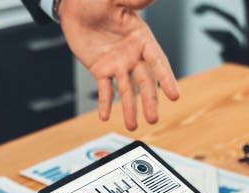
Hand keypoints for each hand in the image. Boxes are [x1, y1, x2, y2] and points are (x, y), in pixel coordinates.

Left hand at [57, 0, 178, 129]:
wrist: (74, 5)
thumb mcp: (116, 0)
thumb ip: (135, 0)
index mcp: (141, 38)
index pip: (157, 61)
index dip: (165, 78)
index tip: (174, 96)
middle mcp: (132, 54)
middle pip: (144, 81)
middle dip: (149, 101)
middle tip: (153, 119)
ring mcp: (117, 64)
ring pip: (126, 90)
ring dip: (130, 108)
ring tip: (132, 125)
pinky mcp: (101, 70)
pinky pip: (104, 89)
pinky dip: (105, 103)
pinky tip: (105, 116)